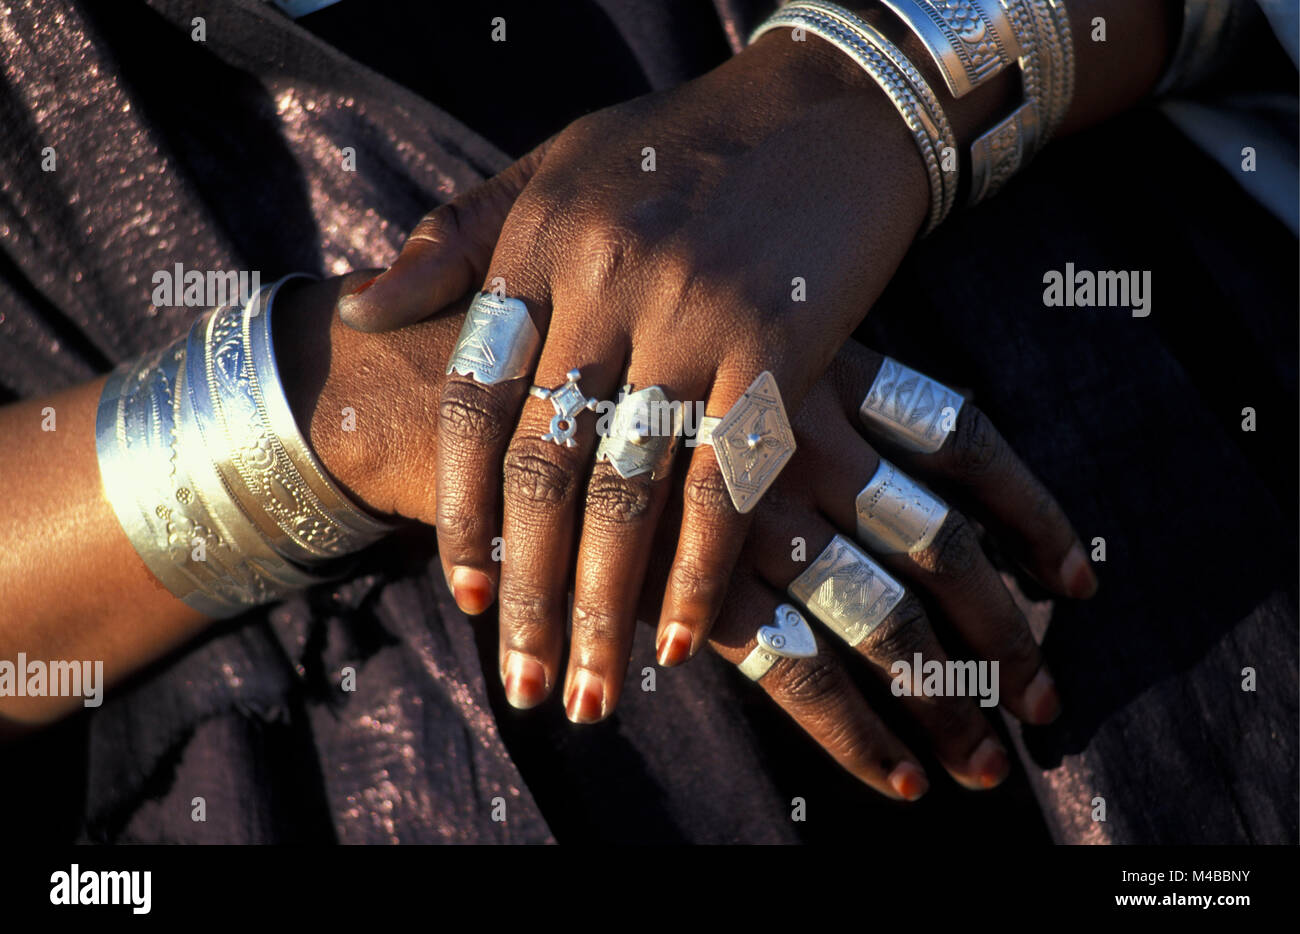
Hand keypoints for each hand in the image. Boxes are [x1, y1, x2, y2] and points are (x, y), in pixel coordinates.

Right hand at [292, 274, 1094, 800]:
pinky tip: (899, 780)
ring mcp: (743, 515)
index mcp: (814, 370)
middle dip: (1003, 631)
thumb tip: (832, 427)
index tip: (1076, 582)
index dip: (1031, 514)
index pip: (966, 441)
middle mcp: (799, 443)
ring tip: (991, 766)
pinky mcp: (682, 582)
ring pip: (883, 614)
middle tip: (1045, 703)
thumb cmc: (564, 346)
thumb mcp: (689, 328)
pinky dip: (852, 729)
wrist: (434, 381)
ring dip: (949, 696)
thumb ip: (758, 369)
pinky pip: (795, 670)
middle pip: (945, 543)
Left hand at [338, 29, 936, 721]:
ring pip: (630, 492)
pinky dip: (701, 571)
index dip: (460, 510)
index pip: (476, 400)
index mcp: (540, 242)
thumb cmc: (681, 142)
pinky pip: (728, 482)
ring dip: (605, 609)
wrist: (830, 106)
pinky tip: (682, 642)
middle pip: (545, 469)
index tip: (465, 599)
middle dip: (529, 592)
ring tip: (591, 696)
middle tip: (523, 686)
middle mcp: (608, 285)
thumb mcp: (552, 162)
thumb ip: (456, 237)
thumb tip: (360, 307)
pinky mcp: (783, 347)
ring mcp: (697, 319)